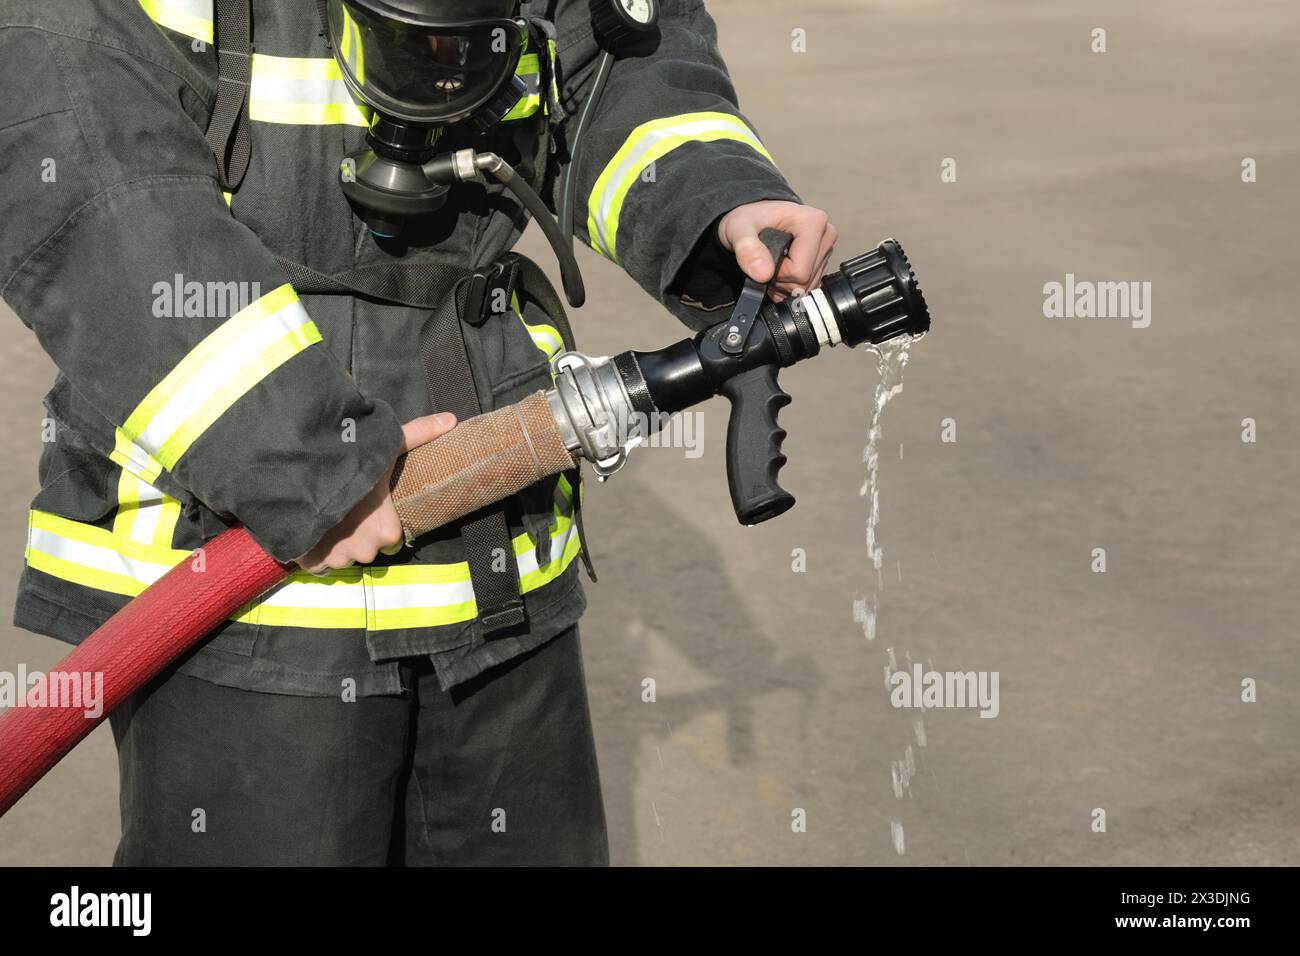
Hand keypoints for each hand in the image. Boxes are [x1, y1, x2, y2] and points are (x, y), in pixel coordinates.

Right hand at [294, 412, 457, 573]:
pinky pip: (319, 564)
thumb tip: (451, 419)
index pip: (392, 538)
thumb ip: (419, 435)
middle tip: (346, 508)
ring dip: (336, 543)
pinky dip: (315, 553)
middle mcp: (366, 552)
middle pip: (367, 548)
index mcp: (388, 531)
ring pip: (343, 556)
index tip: (369, 508)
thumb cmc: (348, 460)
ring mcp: (338, 559)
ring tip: (327, 516)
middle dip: (359, 534)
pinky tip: (313, 531)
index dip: (381, 523)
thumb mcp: (386, 445)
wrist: (296, 473)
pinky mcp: (312, 563)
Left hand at [717, 200, 838, 301]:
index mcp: (813, 222)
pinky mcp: (824, 260)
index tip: (765, 260)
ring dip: (785, 285)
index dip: (777, 274)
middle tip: (766, 264)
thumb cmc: (748, 219)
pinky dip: (791, 286)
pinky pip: (809, 287)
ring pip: (807, 287)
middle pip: (805, 282)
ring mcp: (827, 248)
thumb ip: (747, 248)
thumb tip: (763, 274)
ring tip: (772, 265)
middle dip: (781, 281)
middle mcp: (826, 234)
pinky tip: (781, 271)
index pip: (799, 272)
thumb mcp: (739, 229)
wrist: (753, 218)